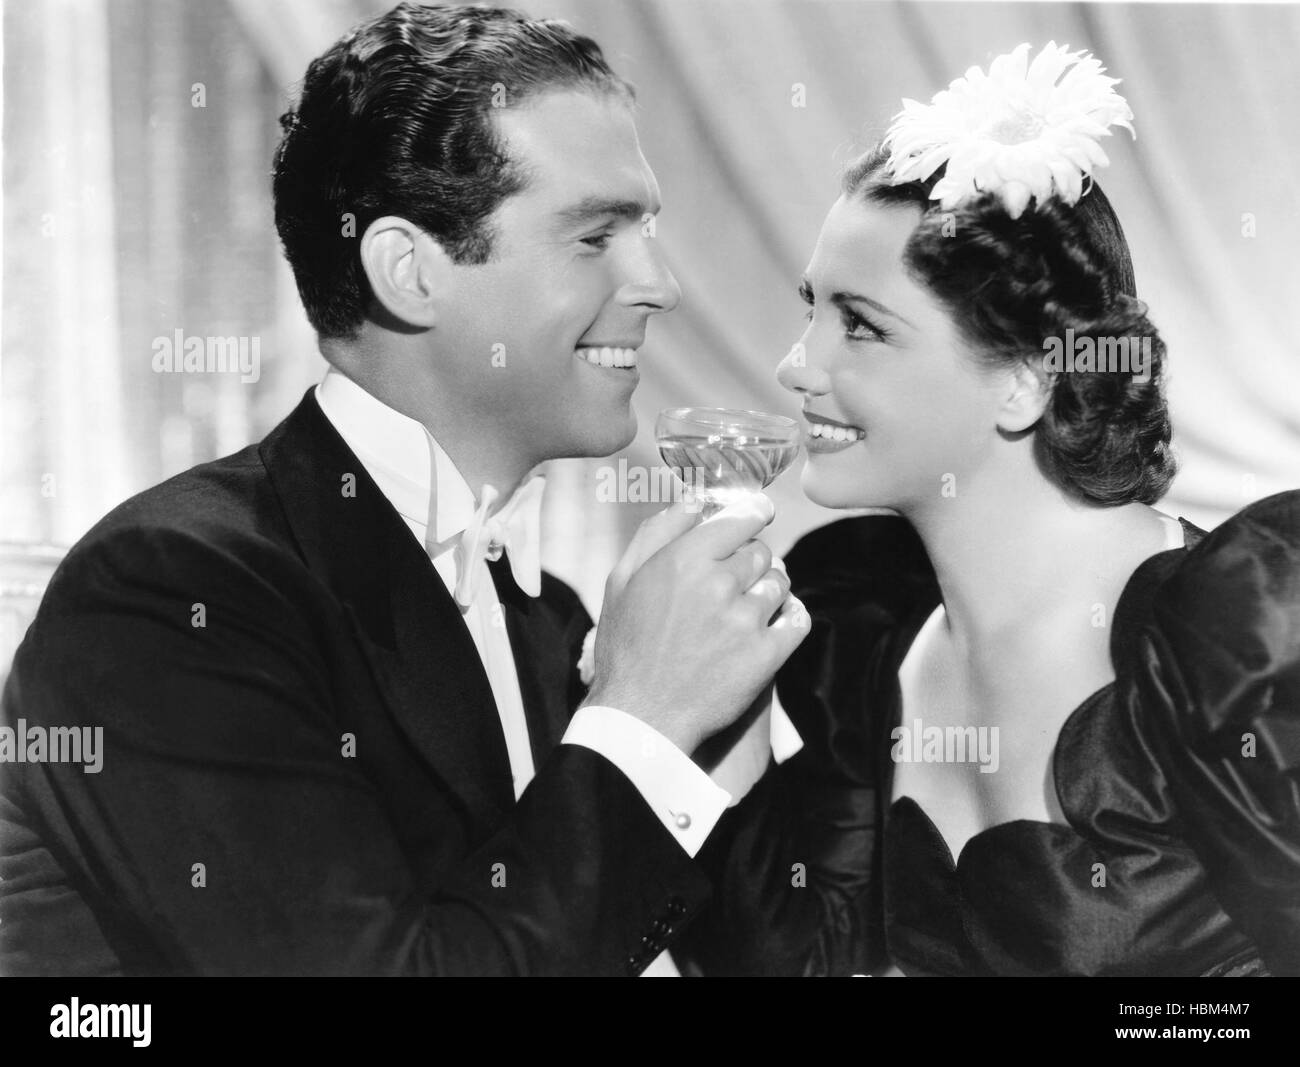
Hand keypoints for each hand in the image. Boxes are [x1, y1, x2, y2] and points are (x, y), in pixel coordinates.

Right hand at [584, 494, 809, 753]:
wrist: (641, 717)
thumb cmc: (626, 648)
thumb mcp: (622, 581)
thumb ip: (657, 533)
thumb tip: (693, 501)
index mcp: (683, 559)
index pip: (741, 518)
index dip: (754, 513)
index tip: (760, 514)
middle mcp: (718, 583)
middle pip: (761, 551)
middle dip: (751, 561)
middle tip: (735, 581)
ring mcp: (745, 620)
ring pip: (779, 583)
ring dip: (768, 591)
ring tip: (747, 608)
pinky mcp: (766, 655)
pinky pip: (798, 620)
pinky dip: (791, 617)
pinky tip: (777, 623)